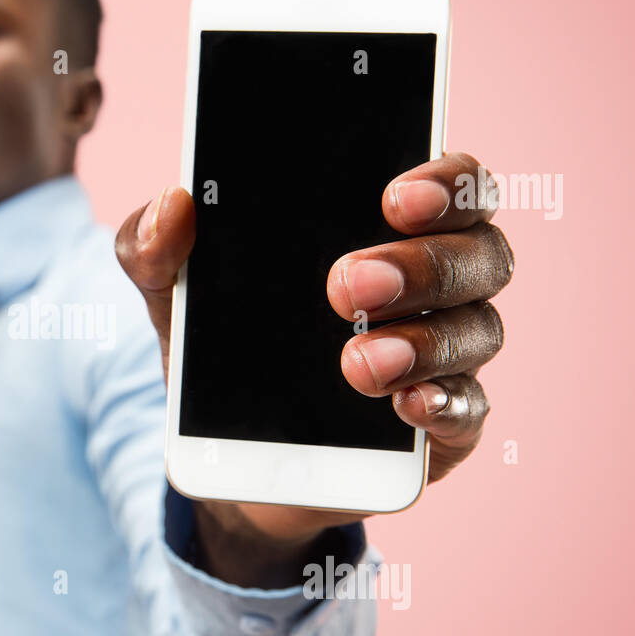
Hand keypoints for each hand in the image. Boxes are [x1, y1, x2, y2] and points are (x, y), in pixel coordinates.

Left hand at [115, 153, 512, 569]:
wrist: (227, 453)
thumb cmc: (226, 344)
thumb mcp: (176, 293)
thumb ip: (156, 245)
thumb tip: (171, 205)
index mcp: (390, 227)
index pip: (452, 183)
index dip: (443, 182)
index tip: (393, 196)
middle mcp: (437, 283)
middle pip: (478, 252)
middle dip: (420, 266)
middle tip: (347, 285)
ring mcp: (448, 356)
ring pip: (478, 330)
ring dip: (424, 342)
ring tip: (356, 361)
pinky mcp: (444, 428)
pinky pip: (467, 412)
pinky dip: (442, 405)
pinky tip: (404, 405)